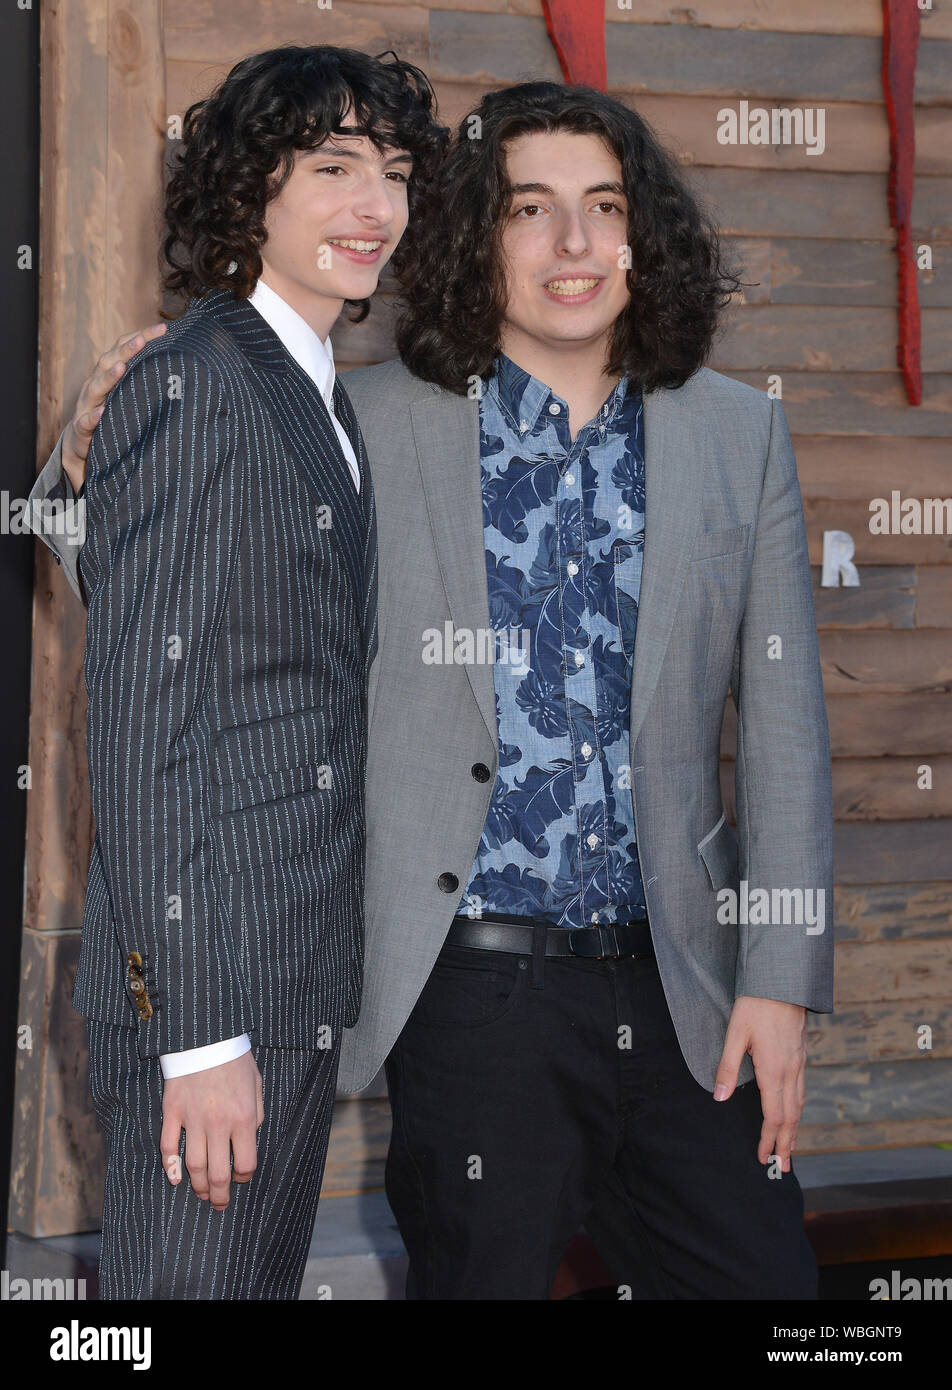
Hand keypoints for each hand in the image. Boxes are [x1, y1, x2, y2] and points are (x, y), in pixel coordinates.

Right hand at [61, 323, 167, 492]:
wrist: (82, 446)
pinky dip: (92, 417)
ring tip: (121, 368)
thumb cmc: (114, 416)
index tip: (164, 328)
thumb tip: (184, 370)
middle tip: (143, 340)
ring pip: (95, 387)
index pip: (123, 348)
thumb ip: (147, 382)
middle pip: (109, 361)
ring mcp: (87, 405)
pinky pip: (85, 422)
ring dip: (108, 377)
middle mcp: (96, 385)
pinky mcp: (81, 429)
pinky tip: (100, 413)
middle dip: (126, 349)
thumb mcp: (130, 396)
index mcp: (110, 374)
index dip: (141, 336)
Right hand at [160, 1050, 264, 1210]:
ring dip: (198, 1186)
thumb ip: (256, 1114)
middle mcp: (218, 1123)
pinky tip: (175, 1179)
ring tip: (202, 1194)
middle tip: (219, 1204)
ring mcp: (192, 1119)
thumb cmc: (234, 1059)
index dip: (244, 1176)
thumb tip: (250, 1137)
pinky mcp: (172, 1112)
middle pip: (218, 1173)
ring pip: (193, 1165)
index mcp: (243, 1118)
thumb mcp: (256, 1084)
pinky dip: (170, 1166)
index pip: (246, 1162)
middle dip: (220, 1195)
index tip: (241, 1178)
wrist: (206, 1036)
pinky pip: (168, 1146)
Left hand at [713, 996, 806, 1171]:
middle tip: (782, 1167)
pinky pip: (801, 1091)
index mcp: (773, 1070)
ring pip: (799, 1105)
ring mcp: (799, 1064)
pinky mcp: (801, 1056)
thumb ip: (727, 1067)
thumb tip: (719, 1097)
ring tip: (789, 1148)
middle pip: (791, 1117)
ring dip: (794, 1130)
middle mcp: (791, 1071)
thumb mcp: (735, 1034)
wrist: (782, 982)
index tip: (762, 1157)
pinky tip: (792, 1113)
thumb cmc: (755, 1006)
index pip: (773, 1116)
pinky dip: (797, 1110)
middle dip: (786, 1144)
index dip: (768, 1139)